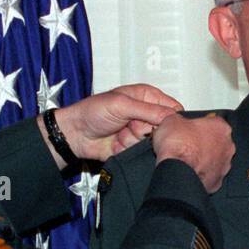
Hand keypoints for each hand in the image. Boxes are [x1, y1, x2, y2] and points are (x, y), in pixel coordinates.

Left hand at [49, 84, 182, 164]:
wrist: (76, 134)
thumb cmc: (92, 111)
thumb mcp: (122, 104)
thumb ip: (149, 110)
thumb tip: (172, 116)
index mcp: (146, 97)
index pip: (172, 107)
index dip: (169, 117)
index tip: (158, 121)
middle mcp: (146, 114)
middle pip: (164, 127)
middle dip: (147, 129)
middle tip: (131, 125)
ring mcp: (140, 131)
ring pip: (153, 141)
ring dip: (135, 139)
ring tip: (121, 133)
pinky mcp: (134, 146)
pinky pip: (143, 152)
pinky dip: (130, 149)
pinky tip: (118, 143)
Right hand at [152, 112, 234, 192]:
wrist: (176, 171)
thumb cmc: (178, 146)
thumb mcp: (172, 120)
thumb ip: (180, 119)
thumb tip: (176, 122)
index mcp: (221, 127)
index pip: (214, 121)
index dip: (200, 124)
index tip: (192, 127)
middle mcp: (227, 146)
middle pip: (217, 141)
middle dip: (204, 142)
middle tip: (189, 144)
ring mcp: (224, 165)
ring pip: (215, 159)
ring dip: (204, 159)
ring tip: (187, 159)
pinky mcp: (217, 181)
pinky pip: (210, 175)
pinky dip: (201, 173)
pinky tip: (190, 171)